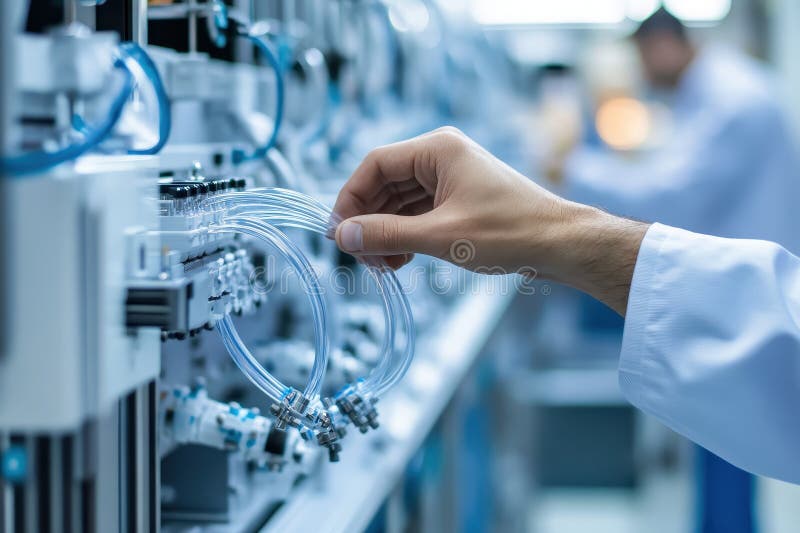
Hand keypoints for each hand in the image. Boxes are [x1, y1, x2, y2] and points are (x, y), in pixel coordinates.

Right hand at [333, 127, 647, 313]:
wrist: (561, 245)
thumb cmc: (509, 233)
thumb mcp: (440, 237)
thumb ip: (386, 235)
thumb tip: (341, 236)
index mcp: (437, 149)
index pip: (375, 164)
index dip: (350, 197)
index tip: (338, 233)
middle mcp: (441, 156)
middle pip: (385, 183)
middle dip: (369, 220)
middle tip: (361, 256)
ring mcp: (451, 177)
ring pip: (400, 201)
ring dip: (386, 232)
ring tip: (382, 265)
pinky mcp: (459, 199)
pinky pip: (418, 212)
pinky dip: (405, 235)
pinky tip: (400, 261)